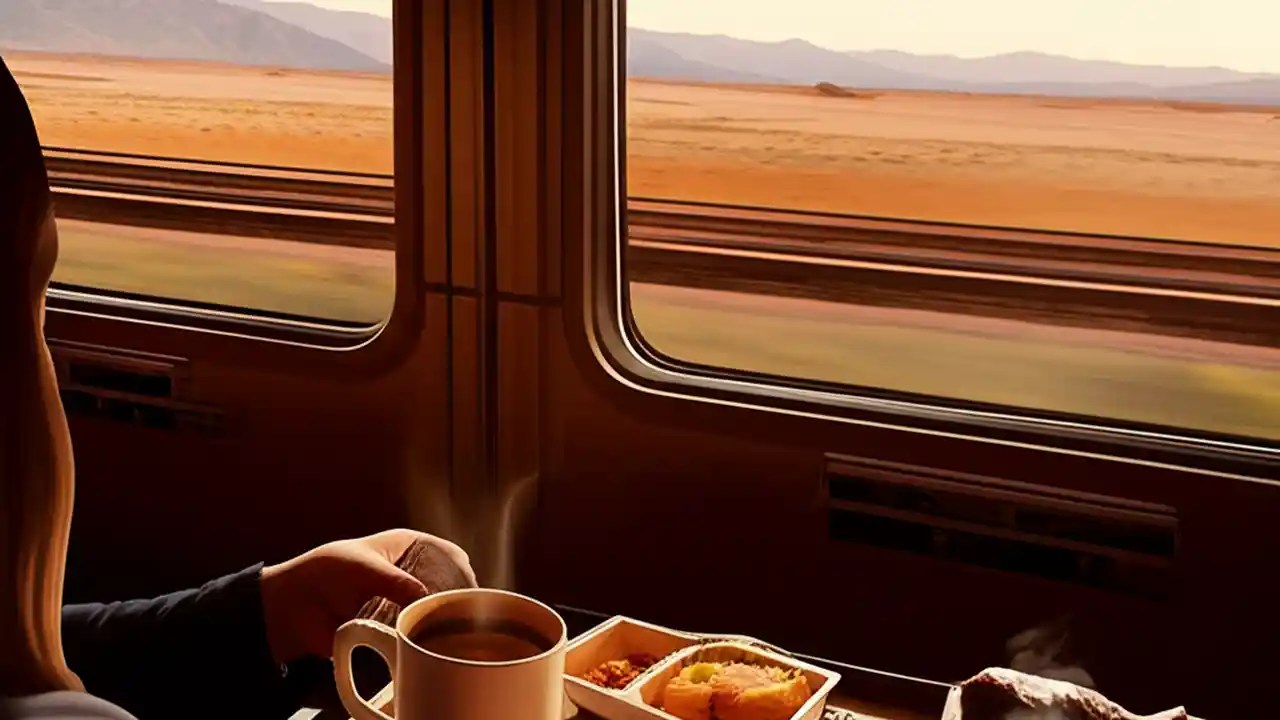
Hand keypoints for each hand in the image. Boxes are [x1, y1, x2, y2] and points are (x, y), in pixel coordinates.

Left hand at [259, 529, 475, 662]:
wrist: (293, 607)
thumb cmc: (325, 572)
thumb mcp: (362, 567)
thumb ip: (395, 581)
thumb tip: (426, 597)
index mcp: (408, 547)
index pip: (448, 553)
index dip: (462, 569)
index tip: (469, 588)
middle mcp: (411, 573)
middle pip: (449, 585)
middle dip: (456, 599)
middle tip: (462, 615)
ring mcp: (403, 601)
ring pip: (435, 610)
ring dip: (440, 620)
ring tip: (448, 632)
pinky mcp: (393, 626)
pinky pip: (416, 633)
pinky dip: (423, 639)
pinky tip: (429, 645)